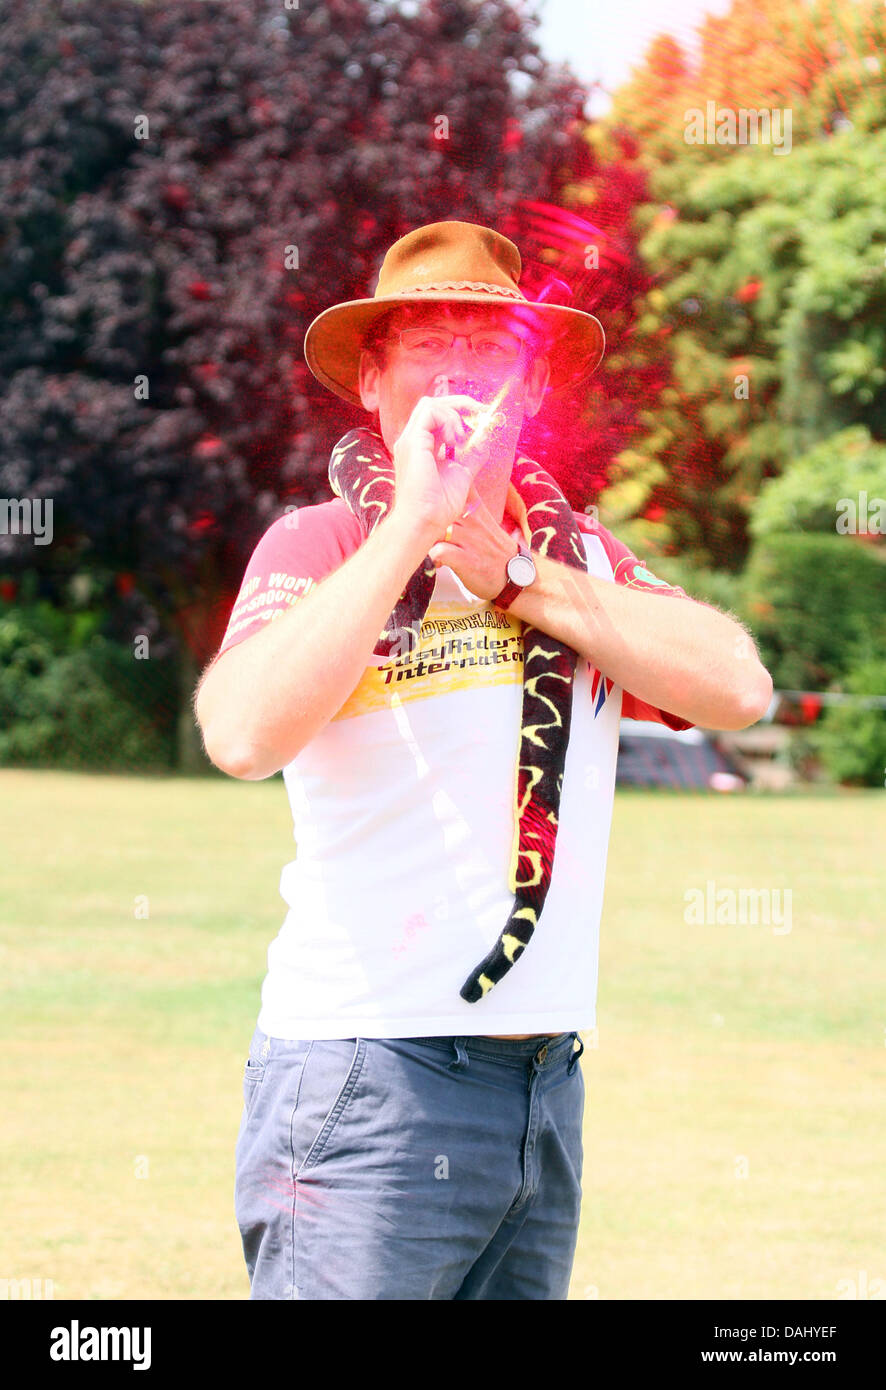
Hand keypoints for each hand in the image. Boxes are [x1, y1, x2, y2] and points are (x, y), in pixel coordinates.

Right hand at [389, 392, 488, 538]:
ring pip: (430, 404)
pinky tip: (456, 440)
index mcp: (421, 447)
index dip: (460, 411)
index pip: (437, 415)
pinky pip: (430, 412)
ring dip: (453, 414)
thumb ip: (471, 456)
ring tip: (462, 439)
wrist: (425, 521)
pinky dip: (448, 420)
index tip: (483, 417)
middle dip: (460, 404)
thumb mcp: (462, 474)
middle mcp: (412, 440)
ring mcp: (410, 440)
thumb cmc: (439, 506)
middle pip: (433, 404)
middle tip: (482, 414)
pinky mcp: (413, 442)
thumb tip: (484, 440)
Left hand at [427, 483, 519, 600]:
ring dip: (426, 536)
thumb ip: (467, 507)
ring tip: (425, 545)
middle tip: (415, 524)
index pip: (455, 486)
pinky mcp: (465, 560)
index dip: (437, 487)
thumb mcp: (485, 520)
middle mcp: (471, 521)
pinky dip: (432, 555)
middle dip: (424, 513)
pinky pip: (440, 551)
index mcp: (476, 509)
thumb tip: (445, 495)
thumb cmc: (493, 548)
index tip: (426, 492)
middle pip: (439, 506)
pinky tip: (435, 561)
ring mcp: (468, 540)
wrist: (514, 576)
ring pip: (437, 528)